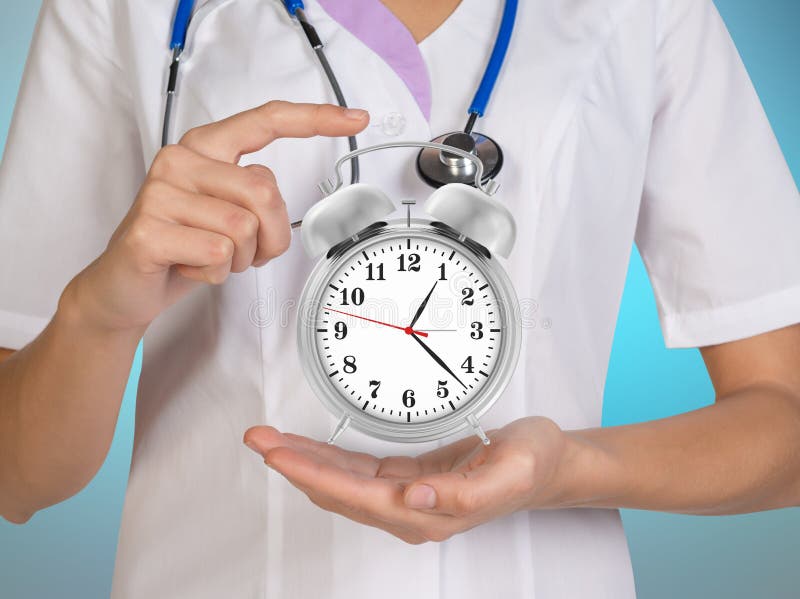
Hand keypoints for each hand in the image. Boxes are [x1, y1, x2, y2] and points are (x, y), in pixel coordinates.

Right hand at [63, 102, 368, 332]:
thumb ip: (254, 194)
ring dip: (240, 259)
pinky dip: (216, 273)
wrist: (126, 284)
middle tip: (244, 252)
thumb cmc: (185, 245)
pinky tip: (191, 267)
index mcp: (205, 148)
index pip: (265, 120)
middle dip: (269, 236)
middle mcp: (180, 160)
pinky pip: (217, 253)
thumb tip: (272, 198)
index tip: (355, 119)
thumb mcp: (227, 213)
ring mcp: (160, 192)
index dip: (313, 118)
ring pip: (243, 228)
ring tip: (210, 258)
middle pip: (263, 191)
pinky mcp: (149, 230)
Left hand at [243, 417, 571, 543]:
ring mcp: (407, 496)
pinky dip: (327, 457)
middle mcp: (412, 509)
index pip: (357, 496)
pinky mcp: (408, 479)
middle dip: (295, 465)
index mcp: (432, 512)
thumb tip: (415, 498)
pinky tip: (309, 447)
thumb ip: (465, 492)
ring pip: (342, 482)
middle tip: (259, 439)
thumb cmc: (533, 465)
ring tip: (271, 439)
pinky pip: (356, 472)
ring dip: (304, 460)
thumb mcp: (512, 472)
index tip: (280, 453)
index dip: (314, 474)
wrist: (548, 465)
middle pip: (338, 491)